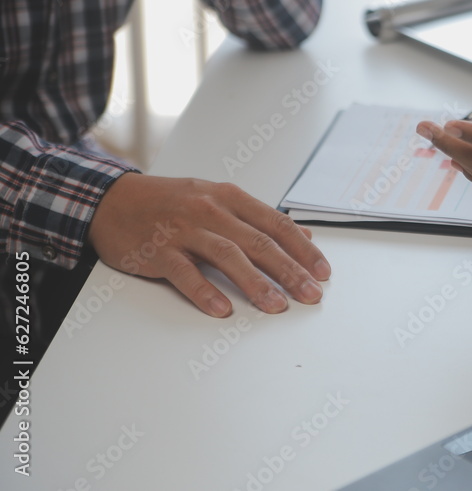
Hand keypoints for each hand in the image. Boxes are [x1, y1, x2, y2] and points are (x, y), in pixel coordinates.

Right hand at [88, 173, 331, 316]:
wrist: (113, 200)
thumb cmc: (171, 203)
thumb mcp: (218, 200)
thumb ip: (260, 219)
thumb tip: (304, 236)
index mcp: (230, 198)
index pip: (276, 224)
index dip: (303, 249)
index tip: (323, 272)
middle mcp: (211, 211)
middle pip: (259, 243)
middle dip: (290, 271)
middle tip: (311, 294)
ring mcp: (184, 230)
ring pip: (228, 256)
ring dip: (255, 283)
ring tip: (277, 306)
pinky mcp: (158, 250)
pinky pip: (185, 273)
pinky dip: (204, 291)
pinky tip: (222, 310)